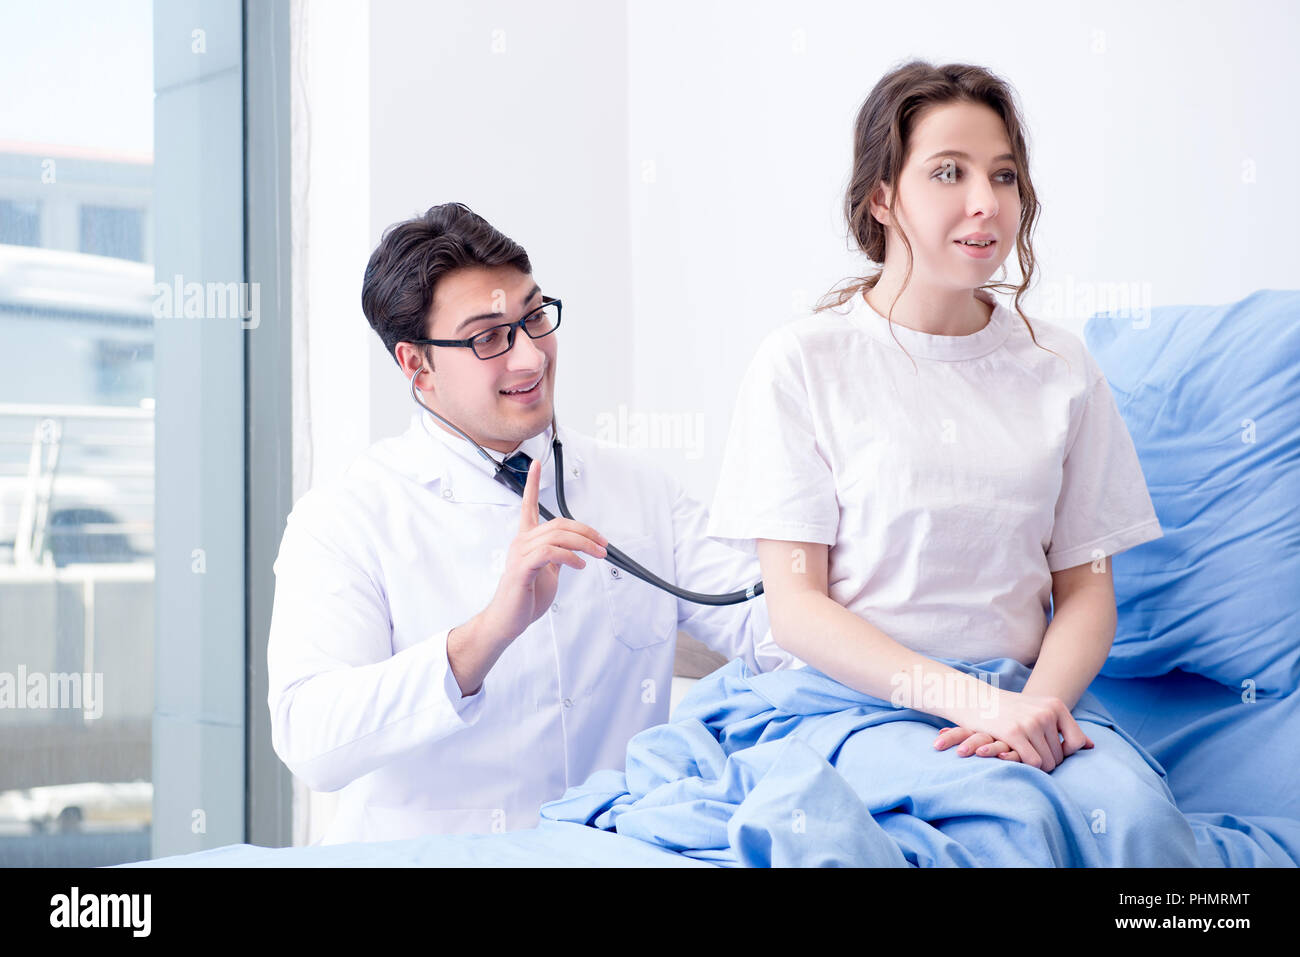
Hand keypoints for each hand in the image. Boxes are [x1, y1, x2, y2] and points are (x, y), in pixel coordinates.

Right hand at [480, 458, 609, 642]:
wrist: (508, 621)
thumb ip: (557, 557)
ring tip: (598, 555)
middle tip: (604, 544)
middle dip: (586, 531)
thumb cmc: (525, 598)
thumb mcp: (547, 573)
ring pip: (557, 536)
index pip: (528, 505)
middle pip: (558, 523)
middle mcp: (521, 542)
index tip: (536, 464)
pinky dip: (570, 557)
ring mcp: (520, 554)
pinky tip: (581, 565)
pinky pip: (550, 553)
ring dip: (584, 544)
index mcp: (526, 540)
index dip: (532, 484)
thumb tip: (573, 550)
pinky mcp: (522, 568)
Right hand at [942, 689, 1094, 772]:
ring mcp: (1030, 722)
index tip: (1047, 749)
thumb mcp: (1038, 709)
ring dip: (1036, 766)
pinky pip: (1033, 762)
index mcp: (1055, 705)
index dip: (1064, 752)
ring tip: (1020, 755)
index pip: (1076, 742)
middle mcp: (1046, 713)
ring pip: (1048, 762)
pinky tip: (1013, 757)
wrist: (974, 698)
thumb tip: (1091, 746)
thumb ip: (1064, 727)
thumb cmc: (1007, 708)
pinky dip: (1026, 766)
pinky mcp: (1013, 733)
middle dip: (1047, 761)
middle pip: (1060, 756)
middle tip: (1028, 753)